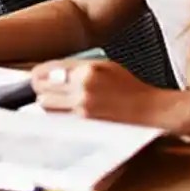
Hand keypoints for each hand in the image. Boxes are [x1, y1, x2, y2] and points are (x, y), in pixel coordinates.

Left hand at [32, 60, 189, 131]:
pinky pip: (59, 119)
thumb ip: (77, 68)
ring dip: (49, 103)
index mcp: (87, 70)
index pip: (46, 70)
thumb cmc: (131, 88)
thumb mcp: (105, 67)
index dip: (39, 75)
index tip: (38, 77)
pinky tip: (69, 113)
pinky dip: (59, 116)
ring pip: (46, 105)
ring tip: (60, 102)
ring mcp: (83, 107)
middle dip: (42, 89)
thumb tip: (50, 72)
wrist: (151, 110)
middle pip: (41, 88)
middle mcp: (82, 87)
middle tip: (46, 90)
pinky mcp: (85, 123)